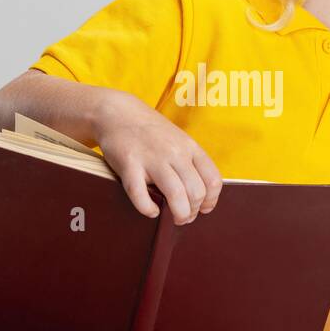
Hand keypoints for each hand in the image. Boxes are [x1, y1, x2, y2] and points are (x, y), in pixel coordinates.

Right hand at [94, 90, 222, 224]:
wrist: (117, 112)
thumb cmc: (149, 131)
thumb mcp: (178, 139)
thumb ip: (190, 161)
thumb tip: (201, 194)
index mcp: (189, 147)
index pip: (212, 180)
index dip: (211, 200)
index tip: (204, 208)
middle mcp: (174, 152)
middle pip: (196, 191)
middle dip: (193, 211)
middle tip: (185, 216)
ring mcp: (151, 158)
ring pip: (176, 195)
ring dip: (178, 215)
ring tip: (174, 219)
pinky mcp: (129, 165)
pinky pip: (141, 196)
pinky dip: (149, 209)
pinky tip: (151, 210)